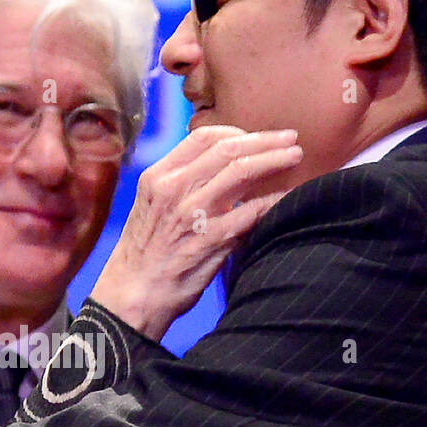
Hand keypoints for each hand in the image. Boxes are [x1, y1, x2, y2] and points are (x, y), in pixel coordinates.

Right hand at [90, 126, 301, 339]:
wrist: (131, 295)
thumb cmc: (144, 255)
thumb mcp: (150, 208)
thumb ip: (180, 186)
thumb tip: (220, 171)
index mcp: (157, 177)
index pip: (202, 137)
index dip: (236, 131)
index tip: (255, 137)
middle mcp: (173, 189)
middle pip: (228, 149)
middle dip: (265, 141)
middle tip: (289, 139)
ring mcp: (191, 213)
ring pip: (242, 172)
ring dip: (274, 161)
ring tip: (295, 158)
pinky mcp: (209, 240)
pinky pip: (251, 211)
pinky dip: (274, 199)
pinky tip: (288, 196)